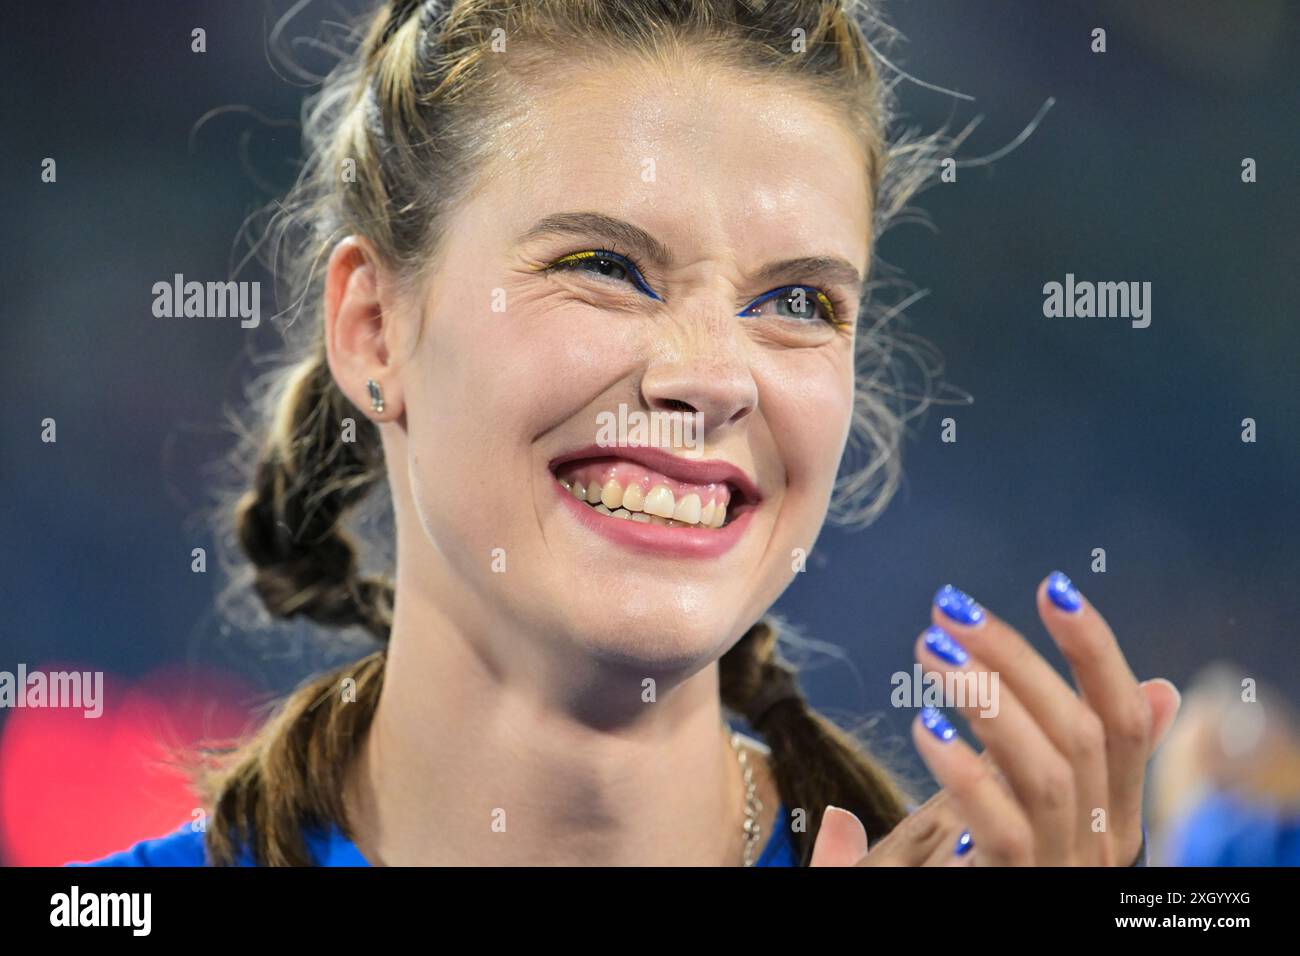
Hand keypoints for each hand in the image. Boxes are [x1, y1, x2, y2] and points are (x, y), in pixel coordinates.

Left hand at [811, 573, 1180, 865]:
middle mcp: (1100, 843)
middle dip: (1016, 658)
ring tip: (930, 650)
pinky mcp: (1016, 890)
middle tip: (947, 611)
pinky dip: (967, 773)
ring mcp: (1062, 870)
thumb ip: (1083, 751)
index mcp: (1113, 814)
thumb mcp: (1033, 802)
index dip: (1095, 650)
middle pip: (1082, 732)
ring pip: (1050, 771)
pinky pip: (1004, 828)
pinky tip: (925, 726)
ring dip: (988, 698)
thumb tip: (1162, 689)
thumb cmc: (985, 862)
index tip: (1051, 585)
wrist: (951, 926)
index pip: (1125, 719)